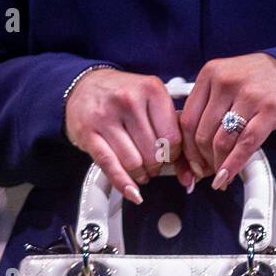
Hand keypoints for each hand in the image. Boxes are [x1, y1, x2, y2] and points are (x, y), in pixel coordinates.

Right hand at [64, 68, 194, 202]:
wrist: (86, 84)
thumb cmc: (123, 94)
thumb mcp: (152, 99)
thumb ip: (171, 126)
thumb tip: (188, 167)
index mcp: (152, 90)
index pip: (172, 136)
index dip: (174, 154)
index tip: (171, 157)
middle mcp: (129, 100)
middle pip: (153, 152)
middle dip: (157, 166)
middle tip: (155, 166)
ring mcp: (106, 116)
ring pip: (133, 162)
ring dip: (141, 175)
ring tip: (142, 172)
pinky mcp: (88, 132)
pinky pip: (110, 165)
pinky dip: (123, 183)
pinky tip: (131, 190)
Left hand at [178, 54, 275, 189]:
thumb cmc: (250, 81)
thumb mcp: (221, 83)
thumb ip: (204, 108)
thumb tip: (189, 151)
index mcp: (210, 74)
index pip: (188, 120)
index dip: (187, 148)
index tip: (190, 163)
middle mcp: (227, 81)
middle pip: (203, 133)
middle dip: (203, 160)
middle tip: (207, 171)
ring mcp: (250, 95)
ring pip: (222, 141)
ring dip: (219, 165)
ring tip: (220, 174)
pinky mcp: (270, 109)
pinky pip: (247, 144)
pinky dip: (234, 164)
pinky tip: (228, 175)